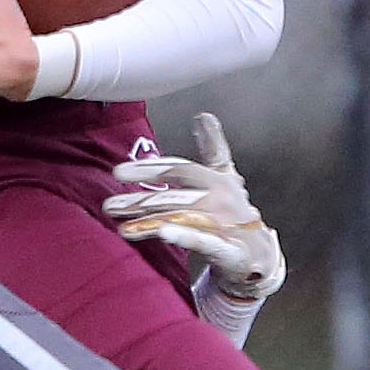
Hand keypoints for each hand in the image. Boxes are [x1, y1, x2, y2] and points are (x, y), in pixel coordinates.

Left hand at [105, 113, 286, 302]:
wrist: (260, 254)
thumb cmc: (234, 212)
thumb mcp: (225, 176)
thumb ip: (213, 147)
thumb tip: (203, 116)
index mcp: (216, 180)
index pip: (178, 169)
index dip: (148, 169)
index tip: (117, 172)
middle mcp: (220, 199)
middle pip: (174, 196)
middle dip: (140, 201)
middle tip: (109, 205)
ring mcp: (225, 224)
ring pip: (182, 219)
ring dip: (150, 223)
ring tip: (122, 229)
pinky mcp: (229, 249)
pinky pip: (204, 241)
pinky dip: (185, 235)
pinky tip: (163, 233)